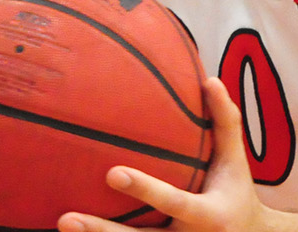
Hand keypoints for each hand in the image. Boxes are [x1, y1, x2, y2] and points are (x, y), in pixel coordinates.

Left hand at [60, 78, 277, 231]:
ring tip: (62, 223)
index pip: (173, 202)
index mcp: (207, 215)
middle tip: (68, 217)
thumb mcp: (235, 162)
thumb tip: (210, 79)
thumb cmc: (235, 193)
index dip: (145, 189)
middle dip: (103, 231)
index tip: (113, 173)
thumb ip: (225, 122)